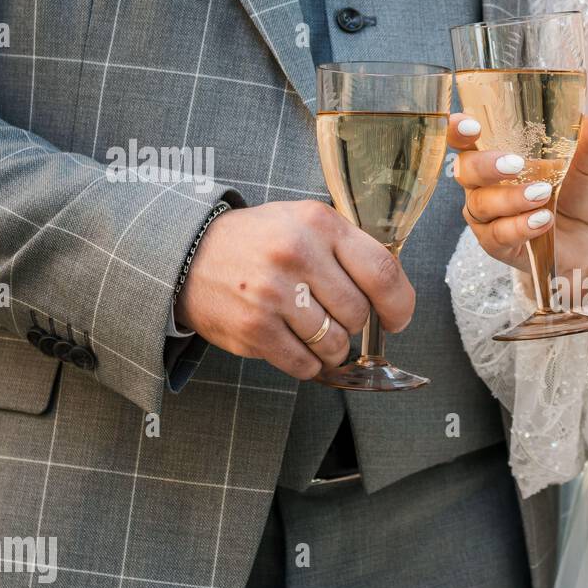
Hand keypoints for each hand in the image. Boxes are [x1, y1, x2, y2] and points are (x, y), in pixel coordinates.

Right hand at [173, 200, 414, 380]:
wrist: (188, 254)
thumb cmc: (260, 242)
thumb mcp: (304, 223)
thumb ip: (348, 250)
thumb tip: (394, 297)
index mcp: (319, 223)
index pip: (381, 271)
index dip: (399, 304)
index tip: (397, 319)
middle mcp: (297, 254)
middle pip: (358, 313)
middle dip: (352, 324)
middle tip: (330, 314)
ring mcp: (273, 292)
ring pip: (334, 343)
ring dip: (330, 348)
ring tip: (310, 330)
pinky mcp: (254, 328)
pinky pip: (304, 364)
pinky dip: (308, 364)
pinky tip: (295, 345)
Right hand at [449, 112, 587, 281]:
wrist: (587, 239)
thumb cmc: (577, 194)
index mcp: (496, 154)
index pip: (465, 138)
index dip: (459, 130)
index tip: (471, 126)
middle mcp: (483, 184)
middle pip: (465, 170)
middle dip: (486, 166)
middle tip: (516, 165)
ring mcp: (487, 216)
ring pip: (481, 205)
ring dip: (511, 199)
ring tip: (543, 195)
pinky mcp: (496, 244)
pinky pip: (497, 236)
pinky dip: (520, 227)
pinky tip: (543, 220)